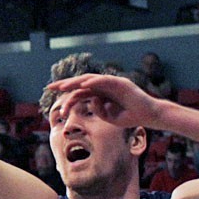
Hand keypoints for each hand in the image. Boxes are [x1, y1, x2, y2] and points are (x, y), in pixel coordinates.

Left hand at [46, 73, 162, 127]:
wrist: (148, 116)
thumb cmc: (129, 117)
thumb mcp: (109, 117)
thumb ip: (98, 110)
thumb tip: (91, 101)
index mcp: (100, 94)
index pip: (79, 91)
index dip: (66, 93)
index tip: (53, 96)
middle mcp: (104, 86)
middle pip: (81, 83)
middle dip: (65, 84)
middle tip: (50, 87)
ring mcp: (112, 83)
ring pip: (89, 80)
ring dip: (75, 83)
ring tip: (62, 86)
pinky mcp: (120, 83)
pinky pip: (104, 81)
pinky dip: (93, 82)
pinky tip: (82, 86)